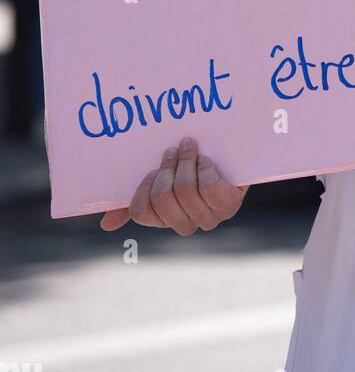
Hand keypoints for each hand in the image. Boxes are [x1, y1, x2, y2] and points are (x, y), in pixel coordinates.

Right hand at [99, 137, 247, 234]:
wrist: (231, 154)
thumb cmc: (190, 166)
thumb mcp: (159, 178)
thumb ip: (133, 200)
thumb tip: (106, 224)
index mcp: (165, 219)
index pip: (141, 211)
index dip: (145, 186)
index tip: (153, 168)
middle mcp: (186, 224)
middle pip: (162, 197)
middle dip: (167, 167)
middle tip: (173, 150)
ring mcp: (209, 217)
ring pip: (185, 190)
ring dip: (187, 162)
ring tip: (190, 147)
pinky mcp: (229, 206)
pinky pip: (209, 188)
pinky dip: (206, 168)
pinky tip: (207, 160)